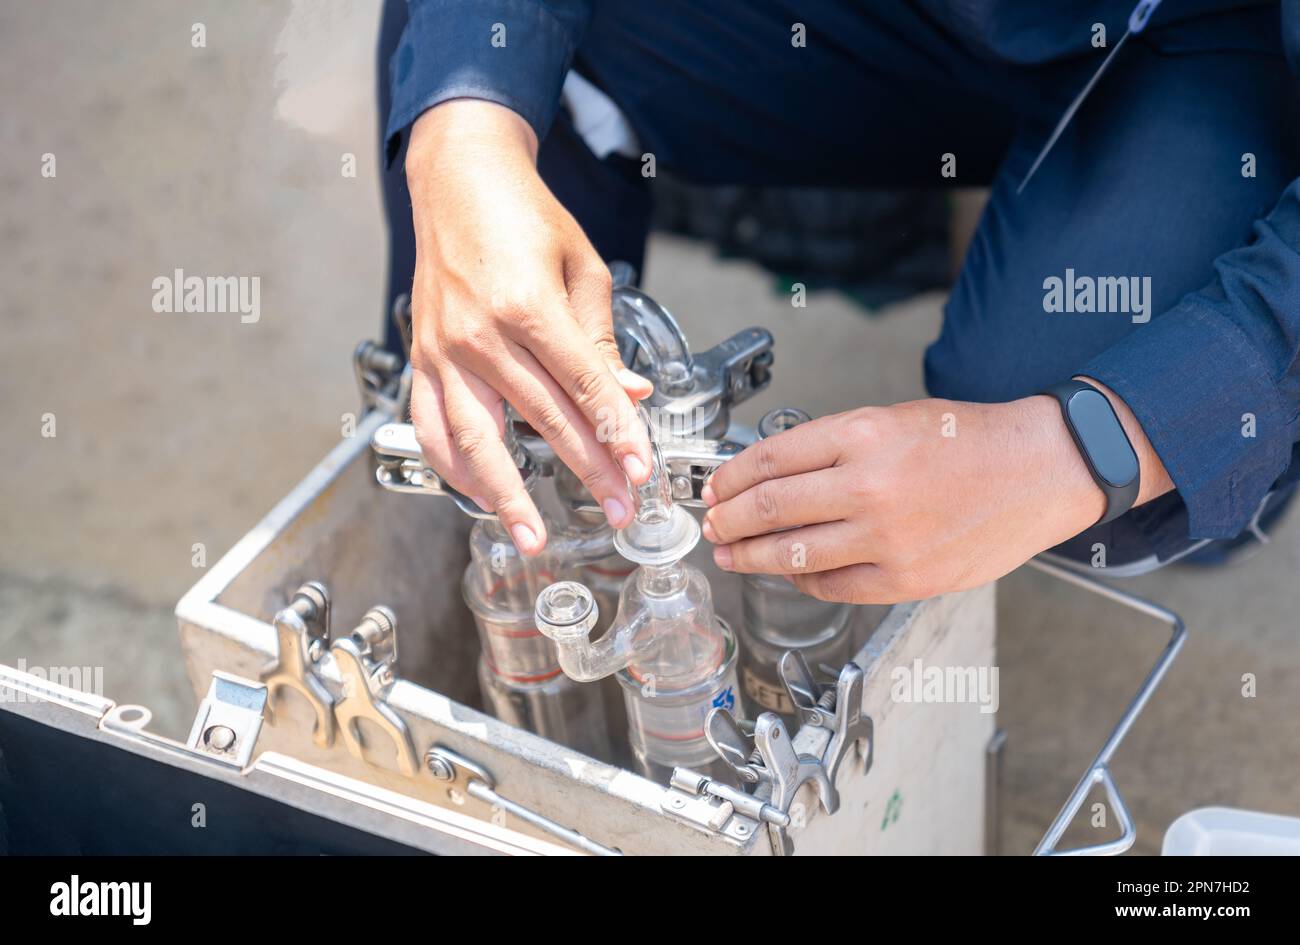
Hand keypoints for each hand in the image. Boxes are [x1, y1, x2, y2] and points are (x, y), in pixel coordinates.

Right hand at [404, 100, 652, 554]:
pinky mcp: (422, 359)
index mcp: (527, 306)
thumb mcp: (581, 268)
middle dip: (587, 471)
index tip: (642, 470)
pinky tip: (478, 495)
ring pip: (477, 439)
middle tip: (620, 509)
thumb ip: (601, 342)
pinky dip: (452, 468)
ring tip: (533, 537)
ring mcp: (444, 351)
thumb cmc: (524, 216)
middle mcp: (480, 334)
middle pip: (542, 421)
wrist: (458, 178)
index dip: (617, 433)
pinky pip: (431, 427)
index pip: (583, 387)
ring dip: (508, 495)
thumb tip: (631, 397)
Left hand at [700, 389, 1171, 603]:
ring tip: (732, 554)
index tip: (714, 488)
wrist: (1039, 469)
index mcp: (862, 435)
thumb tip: (769, 476)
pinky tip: (790, 573)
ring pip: (792, 555)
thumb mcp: (891, 418)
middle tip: (711, 525)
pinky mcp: (907, 577)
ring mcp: (888, 537)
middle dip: (728, 520)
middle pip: (769, 508)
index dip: (729, 478)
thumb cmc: (967, 440)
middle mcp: (870, 485)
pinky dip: (802, 581)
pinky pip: (833, 586)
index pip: (769, 459)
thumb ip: (832, 446)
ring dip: (750, 557)